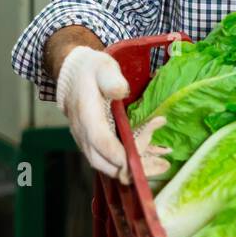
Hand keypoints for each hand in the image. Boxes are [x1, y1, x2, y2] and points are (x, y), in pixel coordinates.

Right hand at [54, 46, 171, 182]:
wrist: (74, 76)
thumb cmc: (91, 71)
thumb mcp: (103, 68)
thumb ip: (111, 79)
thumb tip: (121, 92)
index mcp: (87, 115)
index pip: (100, 141)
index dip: (118, 154)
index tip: (136, 162)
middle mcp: (84, 133)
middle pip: (103, 161)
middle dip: (130, 169)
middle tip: (158, 167)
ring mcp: (87, 141)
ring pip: (107, 164)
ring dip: (133, 169)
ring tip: (161, 165)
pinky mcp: (94, 143)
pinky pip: (109, 159)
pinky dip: (129, 163)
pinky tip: (152, 160)